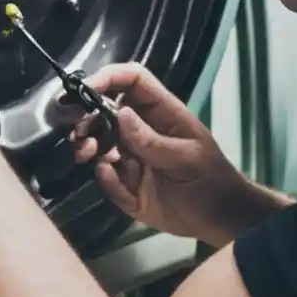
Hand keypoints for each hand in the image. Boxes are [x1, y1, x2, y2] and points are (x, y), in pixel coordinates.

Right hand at [72, 63, 267, 247]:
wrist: (219, 220)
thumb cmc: (212, 181)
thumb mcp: (186, 159)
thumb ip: (152, 141)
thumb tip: (121, 113)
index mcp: (161, 113)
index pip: (132, 80)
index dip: (108, 77)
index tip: (84, 89)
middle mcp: (142, 130)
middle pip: (106, 110)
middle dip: (86, 117)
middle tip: (77, 131)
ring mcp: (132, 156)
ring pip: (99, 142)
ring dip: (87, 145)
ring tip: (85, 155)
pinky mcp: (126, 183)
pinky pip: (107, 176)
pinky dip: (106, 178)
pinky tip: (114, 181)